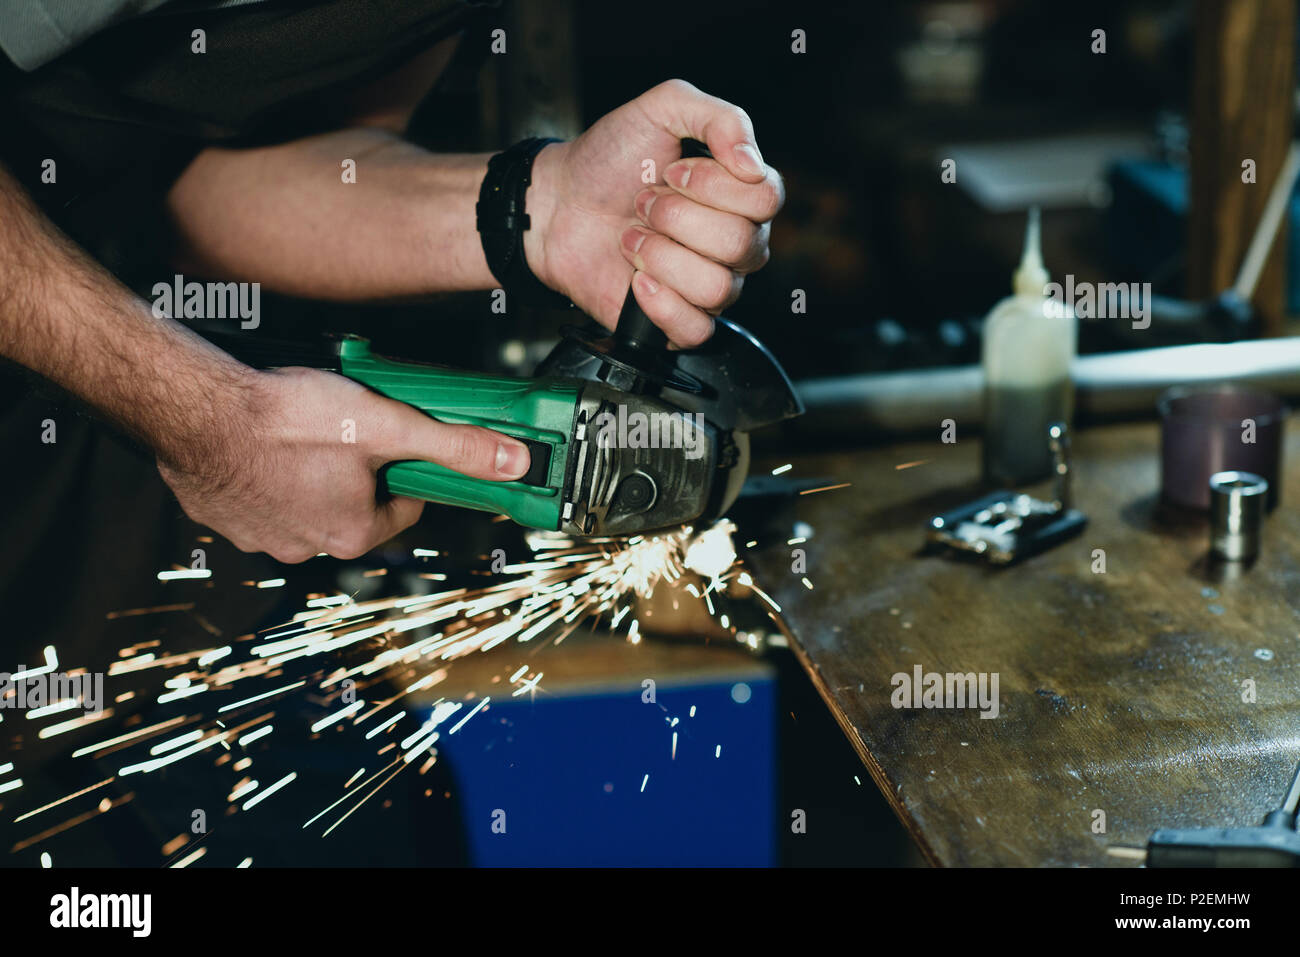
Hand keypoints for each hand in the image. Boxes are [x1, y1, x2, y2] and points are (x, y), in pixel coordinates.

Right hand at [157, 367, 530, 562]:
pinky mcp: (221, 517)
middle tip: (348, 427)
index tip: (397, 441)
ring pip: (306, 500)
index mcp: (351, 533)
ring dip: (312, 470)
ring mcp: (259, 536)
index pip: (404, 506)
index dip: (407, 468)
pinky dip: (266, 472)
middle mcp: (305, 546)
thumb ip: (453, 446)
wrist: (195, 409)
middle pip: (355, 504)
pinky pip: (259, 496)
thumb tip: (513, 462)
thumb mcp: (388, 425)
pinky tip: (265, 440)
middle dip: (358, 468)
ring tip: (305, 429)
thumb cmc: (286, 419)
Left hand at [525, 79, 783, 346]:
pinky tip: (636, 280)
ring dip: (660, 256)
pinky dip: (661, 304)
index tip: (671, 172)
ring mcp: (710, 286)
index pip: (767, 198)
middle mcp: (735, 244)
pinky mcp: (679, 322)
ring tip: (632, 238)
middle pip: (741, 243)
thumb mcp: (662, 110)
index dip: (714, 185)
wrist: (558, 204)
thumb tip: (752, 162)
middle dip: (676, 218)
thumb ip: (720, 118)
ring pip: (717, 287)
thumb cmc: (609, 160)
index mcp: (742, 197)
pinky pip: (696, 329)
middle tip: (643, 204)